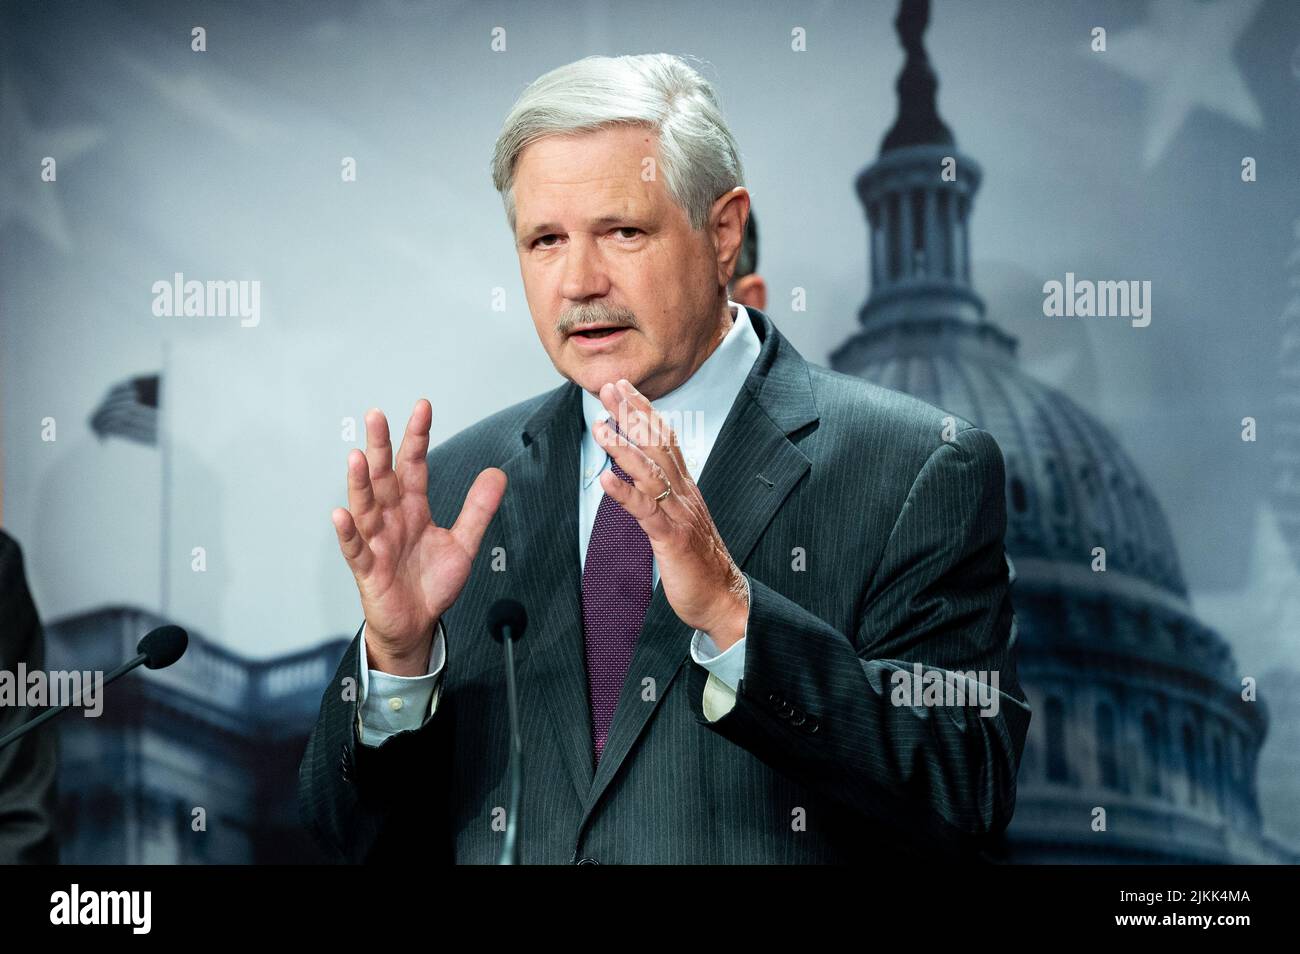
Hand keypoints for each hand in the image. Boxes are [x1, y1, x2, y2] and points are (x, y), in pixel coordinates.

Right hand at [331, 399, 506, 674]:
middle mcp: (391, 519)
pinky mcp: (368, 569)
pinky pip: (355, 548)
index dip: (417, 438)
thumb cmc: (432, 583)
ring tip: (357, 457)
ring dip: (359, 483)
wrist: (417, 624)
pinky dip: (348, 532)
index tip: (423, 407)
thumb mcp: (463, 543)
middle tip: (376, 416)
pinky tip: (342, 514)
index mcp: (413, 508)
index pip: (414, 466)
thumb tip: (497, 473)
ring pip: (365, 507)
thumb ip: (478, 509)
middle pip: (383, 477)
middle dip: (381, 447)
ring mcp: (376, 542)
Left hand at [592, 379, 748, 647]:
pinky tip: (605, 478)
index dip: (645, 412)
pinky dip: (625, 493)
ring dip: (623, 447)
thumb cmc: (698, 564)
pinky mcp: (671, 538)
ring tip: (600, 426)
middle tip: (611, 387)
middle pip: (658, 445)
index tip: (625, 388)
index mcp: (685, 489)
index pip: (665, 440)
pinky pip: (645, 511)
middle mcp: (684, 494)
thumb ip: (663, 498)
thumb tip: (641, 480)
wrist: (723, 597)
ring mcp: (679, 514)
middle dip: (633, 414)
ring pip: (650, 472)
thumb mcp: (680, 522)